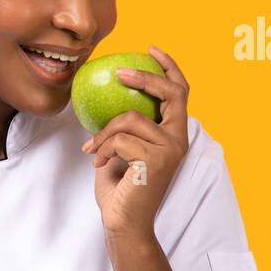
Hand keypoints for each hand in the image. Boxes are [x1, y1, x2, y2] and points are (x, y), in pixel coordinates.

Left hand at [80, 45, 190, 242]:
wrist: (122, 221)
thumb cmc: (119, 187)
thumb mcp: (120, 148)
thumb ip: (123, 125)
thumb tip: (106, 93)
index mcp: (173, 134)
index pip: (180, 92)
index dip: (169, 67)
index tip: (150, 49)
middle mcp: (178, 139)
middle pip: (169, 94)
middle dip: (144, 78)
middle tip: (118, 73)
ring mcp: (170, 150)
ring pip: (130, 119)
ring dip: (103, 133)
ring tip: (91, 150)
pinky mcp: (156, 160)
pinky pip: (121, 139)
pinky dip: (103, 149)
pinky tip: (96, 163)